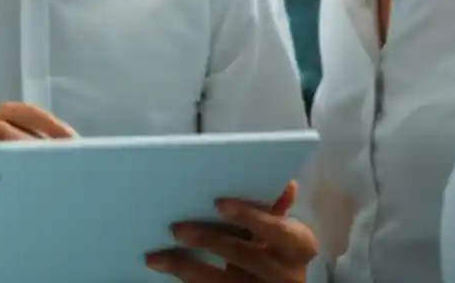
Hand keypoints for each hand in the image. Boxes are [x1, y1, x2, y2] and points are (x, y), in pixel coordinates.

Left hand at [146, 181, 317, 282]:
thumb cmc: (279, 250)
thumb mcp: (284, 231)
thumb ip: (276, 209)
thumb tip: (285, 183)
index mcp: (298, 247)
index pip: (277, 230)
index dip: (250, 216)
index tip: (219, 203)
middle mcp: (284, 273)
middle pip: (244, 256)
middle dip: (210, 241)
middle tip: (176, 229)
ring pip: (222, 282)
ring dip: (187, 269)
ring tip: (157, 258)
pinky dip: (186, 280)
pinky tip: (163, 270)